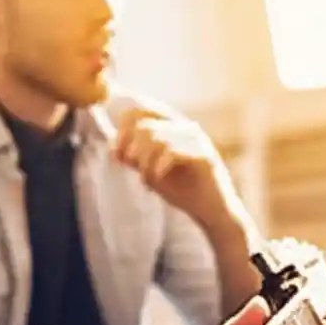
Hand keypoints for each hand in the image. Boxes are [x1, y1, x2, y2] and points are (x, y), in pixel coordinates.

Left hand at [114, 106, 245, 232]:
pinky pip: (172, 152)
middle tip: (132, 167)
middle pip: (144, 125)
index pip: (138, 112)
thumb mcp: (151, 173)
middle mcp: (184, 128)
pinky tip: (158, 178)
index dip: (123, 131)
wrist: (211, 212)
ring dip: (144, 161)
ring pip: (156, 137)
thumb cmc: (183, 190)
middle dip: (132, 149)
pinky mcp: (204, 156)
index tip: (120, 155)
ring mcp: (197, 140)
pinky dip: (158, 166)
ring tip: (147, 178)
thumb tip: (114, 146)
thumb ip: (134, 159)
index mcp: (171, 127)